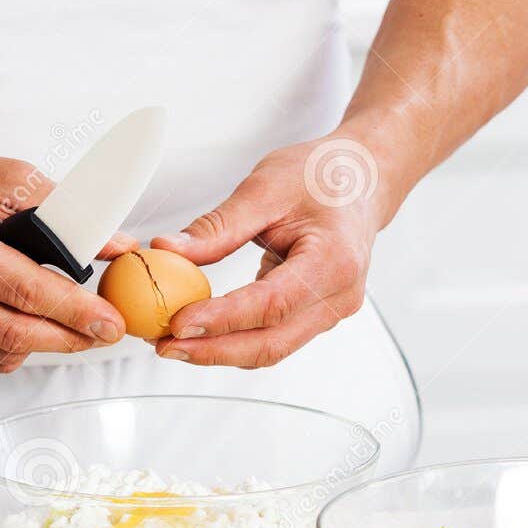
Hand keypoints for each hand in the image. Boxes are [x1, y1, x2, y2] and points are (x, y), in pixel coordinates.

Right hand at [0, 142, 130, 370]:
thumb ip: (65, 210)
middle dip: (70, 338)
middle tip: (108, 333)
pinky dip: (17, 348)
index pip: (22, 290)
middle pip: (12, 332)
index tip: (111, 322)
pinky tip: (40, 328)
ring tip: (81, 328)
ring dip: (47, 345)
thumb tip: (117, 246)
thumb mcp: (4, 176)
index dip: (73, 311)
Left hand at [150, 135, 387, 368]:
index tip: (178, 322)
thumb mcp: (265, 188)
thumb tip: (167, 250)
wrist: (362, 179)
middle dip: (213, 350)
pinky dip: (236, 341)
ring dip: (221, 352)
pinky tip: (202, 332)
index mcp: (334, 260)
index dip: (222, 319)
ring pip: (271, 349)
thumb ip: (217, 226)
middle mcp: (339, 296)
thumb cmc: (322, 176)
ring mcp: (332, 311)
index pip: (271, 304)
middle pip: (271, 342)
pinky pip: (275, 338)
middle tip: (165, 345)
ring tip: (174, 342)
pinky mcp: (317, 316)